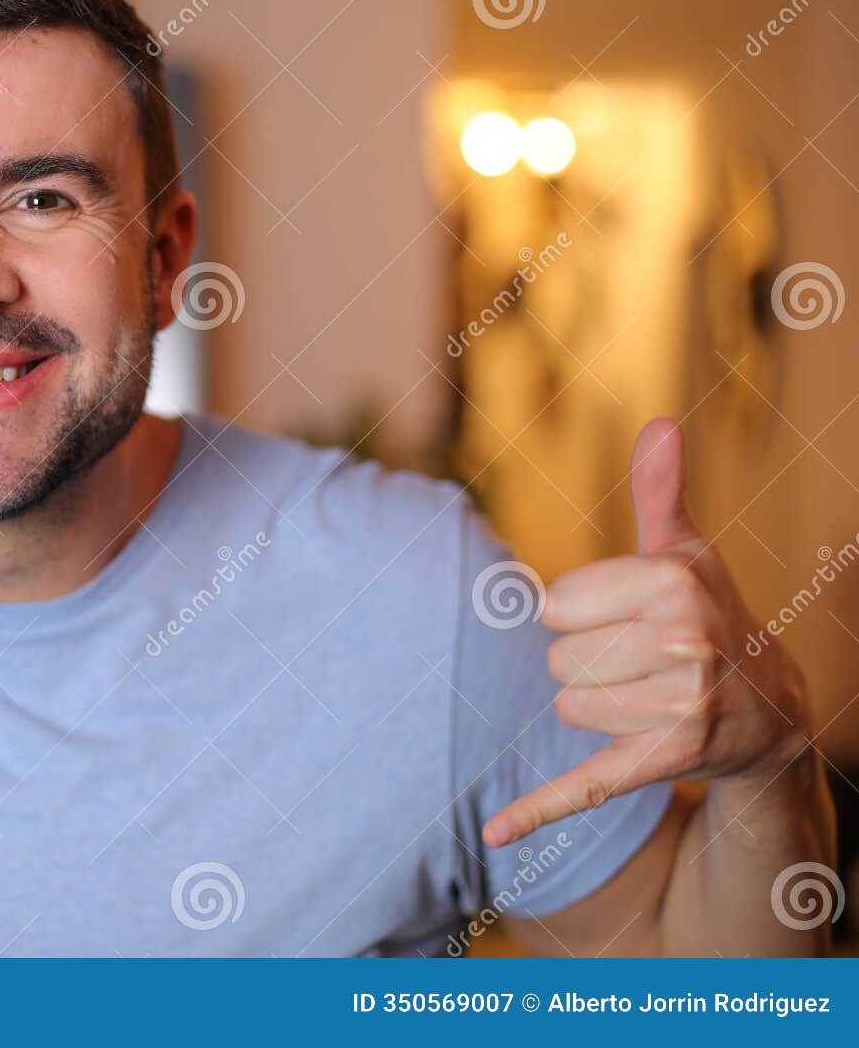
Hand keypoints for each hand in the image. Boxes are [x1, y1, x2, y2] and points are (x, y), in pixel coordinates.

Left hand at [482, 418, 811, 846]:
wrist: (771, 711)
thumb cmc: (709, 618)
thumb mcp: (686, 555)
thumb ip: (660, 493)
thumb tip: (657, 424)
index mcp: (674, 582)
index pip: (555, 604)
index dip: (582, 614)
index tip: (629, 621)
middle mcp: (684, 641)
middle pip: (558, 657)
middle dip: (588, 662)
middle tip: (641, 665)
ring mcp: (680, 705)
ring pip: (566, 706)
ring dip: (593, 707)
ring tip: (647, 699)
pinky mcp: (665, 761)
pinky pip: (583, 786)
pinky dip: (534, 815)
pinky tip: (492, 838)